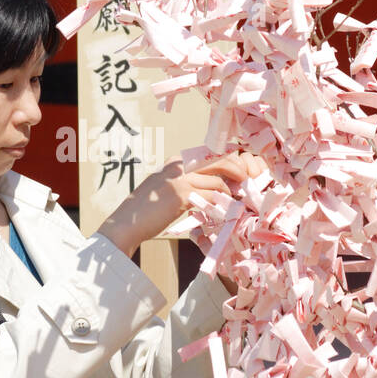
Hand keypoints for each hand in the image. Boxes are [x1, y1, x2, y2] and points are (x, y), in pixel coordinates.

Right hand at [95, 151, 269, 258]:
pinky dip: (223, 204)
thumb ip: (190, 185)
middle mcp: (180, 164)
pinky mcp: (181, 194)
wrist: (126, 223)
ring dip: (234, 193)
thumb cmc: (147, 211)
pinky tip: (227, 212)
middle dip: (241, 171)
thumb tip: (219, 188)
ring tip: (240, 203)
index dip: (232, 162)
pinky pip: (212, 196)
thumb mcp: (168, 190)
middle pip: (222, 159)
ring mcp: (180, 178)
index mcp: (177, 161)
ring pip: (220, 179)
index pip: (213, 153)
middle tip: (250, 186)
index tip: (243, 176)